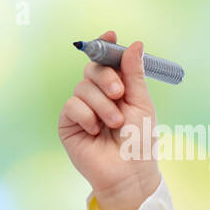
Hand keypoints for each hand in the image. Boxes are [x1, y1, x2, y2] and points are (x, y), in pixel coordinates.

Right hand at [58, 31, 162, 209]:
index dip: (106, 46)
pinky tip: (95, 130)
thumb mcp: (141, 103)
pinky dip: (87, 115)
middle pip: (92, 69)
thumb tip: (134, 43)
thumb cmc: (139, 141)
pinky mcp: (68, 124)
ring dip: (102, 104)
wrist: (128, 173)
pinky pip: (72, 105)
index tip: (110, 36)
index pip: (107, 61)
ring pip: (83, 87)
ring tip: (115, 123)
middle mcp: (97, 96)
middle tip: (119, 93)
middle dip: (106, 77)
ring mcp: (81, 109)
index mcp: (116, 88)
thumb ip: (134, 74)